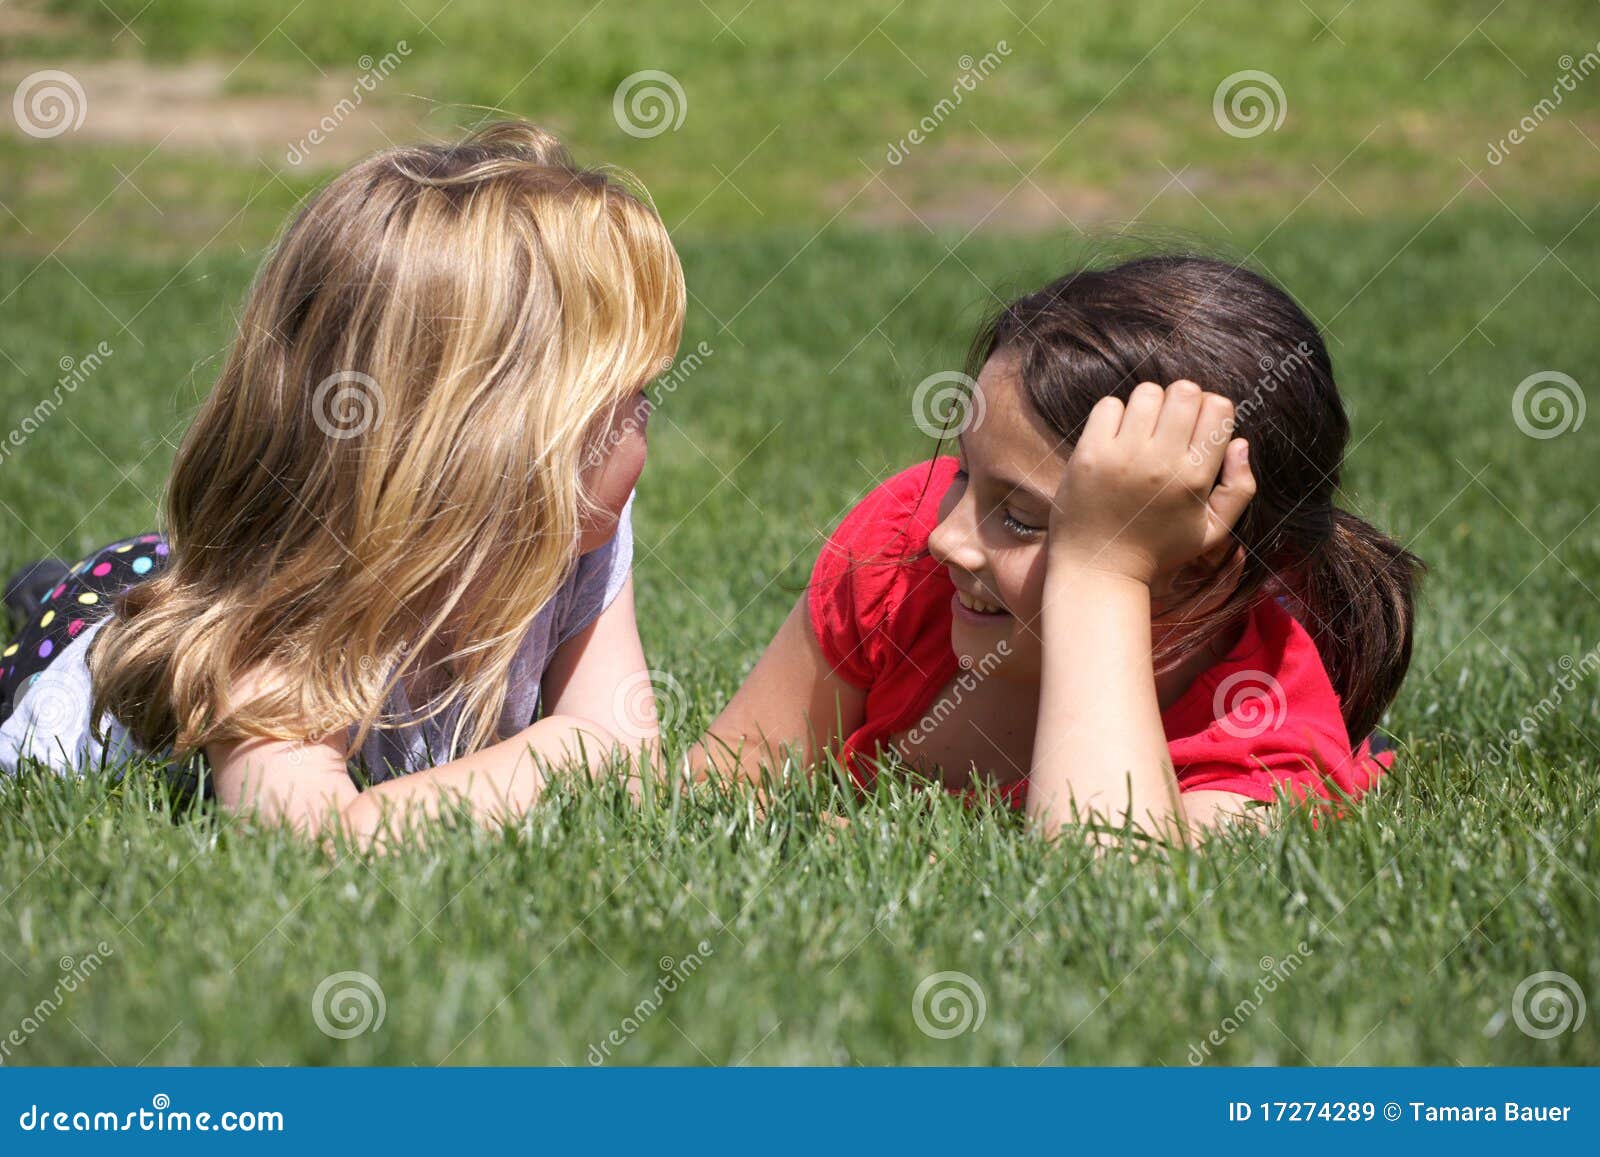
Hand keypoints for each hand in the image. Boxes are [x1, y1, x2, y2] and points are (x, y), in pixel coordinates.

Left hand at [1047, 380, 1255, 587]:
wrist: (1099, 568)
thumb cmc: (1158, 550)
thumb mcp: (1212, 531)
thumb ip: (1239, 488)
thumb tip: (1240, 442)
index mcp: (1195, 478)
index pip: (1219, 408)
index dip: (1212, 408)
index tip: (1198, 426)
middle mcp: (1161, 462)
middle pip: (1185, 391)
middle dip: (1183, 400)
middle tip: (1171, 424)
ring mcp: (1123, 456)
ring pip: (1147, 392)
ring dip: (1149, 404)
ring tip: (1143, 429)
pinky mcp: (1089, 454)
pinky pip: (1109, 406)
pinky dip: (1115, 414)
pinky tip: (1117, 437)